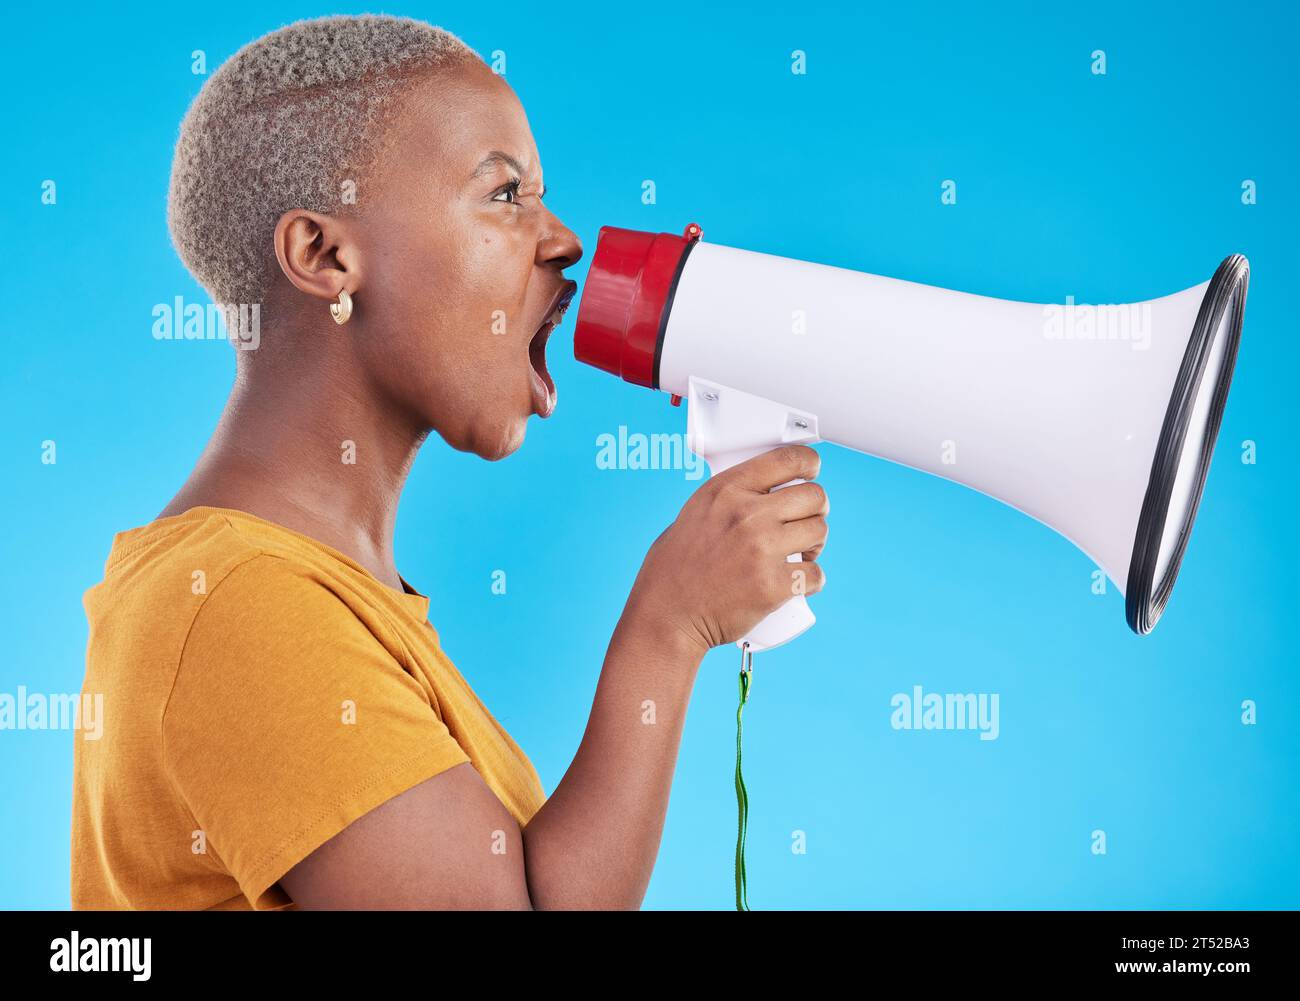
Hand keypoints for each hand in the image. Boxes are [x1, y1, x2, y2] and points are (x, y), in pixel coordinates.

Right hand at [624, 445, 828, 654]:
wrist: (668, 615)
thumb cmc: (675, 568)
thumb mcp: (695, 513)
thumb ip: (730, 499)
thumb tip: (766, 493)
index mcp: (726, 490)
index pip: (787, 459)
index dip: (809, 464)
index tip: (812, 473)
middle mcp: (746, 514)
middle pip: (813, 496)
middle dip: (816, 510)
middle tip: (804, 525)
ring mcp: (762, 549)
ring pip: (819, 531)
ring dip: (814, 544)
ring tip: (799, 555)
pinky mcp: (773, 585)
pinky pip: (816, 574)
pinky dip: (810, 580)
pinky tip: (795, 582)